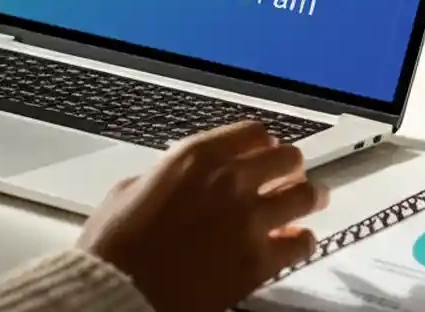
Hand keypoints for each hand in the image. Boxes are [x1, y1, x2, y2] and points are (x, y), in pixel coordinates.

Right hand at [78, 121, 327, 311]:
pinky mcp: (260, 261)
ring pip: (306, 196)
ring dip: (309, 197)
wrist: (120, 292)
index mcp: (197, 156)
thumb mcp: (130, 189)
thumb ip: (168, 175)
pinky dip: (303, 241)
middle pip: (287, 159)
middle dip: (289, 168)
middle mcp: (231, 180)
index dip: (263, 144)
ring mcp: (250, 221)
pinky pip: (303, 243)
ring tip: (310, 202)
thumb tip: (183, 178)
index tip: (264, 153)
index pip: (254, 133)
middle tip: (289, 178)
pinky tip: (296, 242)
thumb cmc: (114, 244)